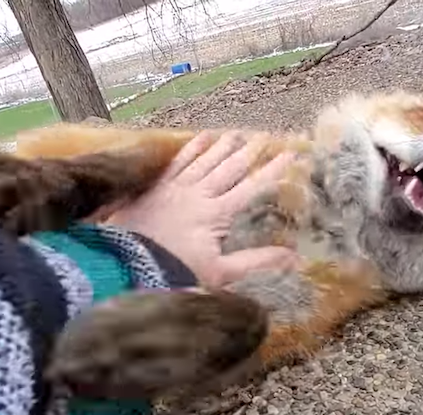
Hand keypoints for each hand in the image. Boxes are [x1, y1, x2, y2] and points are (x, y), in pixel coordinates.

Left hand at [106, 131, 298, 287]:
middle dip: (250, 151)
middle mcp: (199, 194)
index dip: (273, 170)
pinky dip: (192, 148)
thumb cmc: (177, 272)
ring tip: (237, 133)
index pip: (252, 187)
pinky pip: (178, 161)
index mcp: (217, 214)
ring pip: (206, 159)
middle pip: (230, 167)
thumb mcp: (221, 272)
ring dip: (223, 146)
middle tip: (266, 136)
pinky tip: (201, 138)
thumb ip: (257, 261)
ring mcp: (177, 188)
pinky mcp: (157, 187)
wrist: (128, 266)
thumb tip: (294, 257)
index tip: (290, 154)